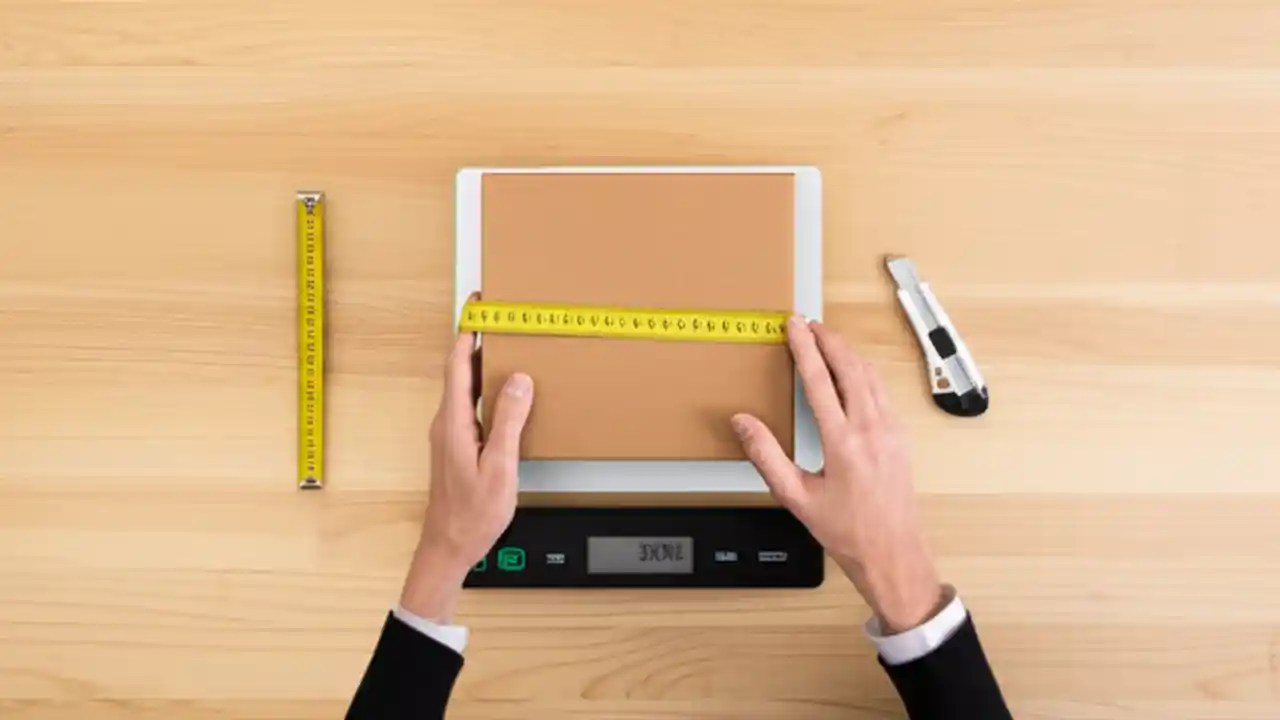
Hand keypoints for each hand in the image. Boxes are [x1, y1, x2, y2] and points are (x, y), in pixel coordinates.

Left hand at [400, 332, 533, 622]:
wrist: (448, 547)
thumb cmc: (472, 514)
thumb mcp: (499, 467)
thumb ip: (509, 421)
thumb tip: (518, 380)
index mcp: (453, 422)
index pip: (456, 364)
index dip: (466, 332)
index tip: (477, 307)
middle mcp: (446, 423)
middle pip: (460, 371)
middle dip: (478, 341)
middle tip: (500, 319)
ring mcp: (449, 434)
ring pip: (465, 388)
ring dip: (483, 366)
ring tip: (507, 348)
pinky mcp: (456, 445)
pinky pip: (470, 405)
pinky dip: (486, 390)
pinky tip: (504, 394)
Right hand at [731, 317, 941, 632]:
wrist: (894, 554)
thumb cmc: (847, 532)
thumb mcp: (796, 497)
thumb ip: (766, 455)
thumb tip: (743, 422)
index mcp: (842, 441)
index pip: (818, 380)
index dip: (804, 347)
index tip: (793, 325)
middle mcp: (871, 429)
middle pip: (850, 366)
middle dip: (829, 340)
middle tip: (809, 324)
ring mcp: (891, 431)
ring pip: (870, 375)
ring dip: (848, 353)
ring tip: (828, 340)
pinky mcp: (901, 437)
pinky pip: (882, 391)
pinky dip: (863, 372)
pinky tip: (854, 373)